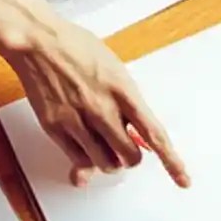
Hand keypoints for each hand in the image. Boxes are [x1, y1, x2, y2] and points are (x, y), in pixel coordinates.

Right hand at [5, 19, 188, 187]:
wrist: (38, 42)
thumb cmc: (76, 48)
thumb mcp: (114, 69)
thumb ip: (126, 102)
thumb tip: (135, 131)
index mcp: (123, 90)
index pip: (155, 134)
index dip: (171, 161)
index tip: (182, 178)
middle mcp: (102, 108)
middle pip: (130, 156)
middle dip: (131, 156)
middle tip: (126, 146)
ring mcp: (78, 120)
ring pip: (106, 164)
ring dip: (110, 161)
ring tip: (103, 145)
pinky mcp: (56, 128)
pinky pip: (79, 160)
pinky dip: (86, 161)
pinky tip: (86, 148)